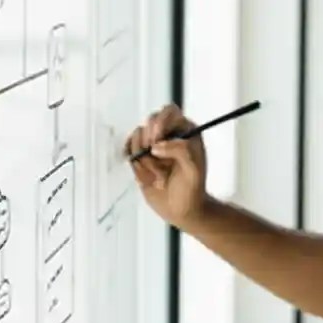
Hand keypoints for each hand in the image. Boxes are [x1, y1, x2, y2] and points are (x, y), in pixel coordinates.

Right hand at [124, 103, 208, 229]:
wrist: (181, 210)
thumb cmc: (191, 189)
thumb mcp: (193, 170)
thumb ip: (181, 151)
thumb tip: (156, 146)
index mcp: (185, 131)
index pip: (169, 112)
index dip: (160, 122)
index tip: (156, 140)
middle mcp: (168, 134)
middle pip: (150, 121)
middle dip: (149, 142)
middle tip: (154, 159)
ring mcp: (153, 145)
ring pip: (137, 137)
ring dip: (144, 159)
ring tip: (157, 175)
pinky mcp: (140, 156)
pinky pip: (129, 150)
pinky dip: (133, 162)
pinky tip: (144, 175)